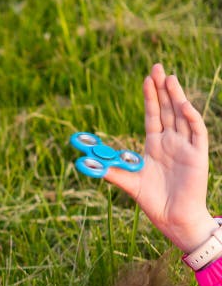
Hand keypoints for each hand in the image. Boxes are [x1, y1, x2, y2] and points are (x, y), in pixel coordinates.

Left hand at [104, 63, 216, 252]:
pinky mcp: (198, 155)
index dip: (150, 96)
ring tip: (168, 78)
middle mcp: (171, 142)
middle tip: (157, 67)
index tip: (146, 79)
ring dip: (176, 97)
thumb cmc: (153, 201)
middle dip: (163, 88)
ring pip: (182, 115)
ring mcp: (186, 147)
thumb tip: (88, 163)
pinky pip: (196, 132)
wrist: (173, 218)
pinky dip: (190, 117)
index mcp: (155, 145)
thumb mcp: (128, 182)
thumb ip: (111, 171)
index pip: (153, 114)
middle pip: (168, 109)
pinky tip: (182, 104)